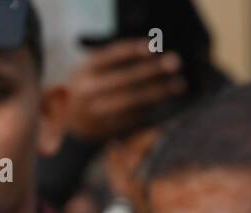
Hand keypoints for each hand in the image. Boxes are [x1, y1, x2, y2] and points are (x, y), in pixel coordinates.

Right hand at [62, 39, 185, 142]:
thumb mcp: (90, 70)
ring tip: (180, 84)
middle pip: (126, 79)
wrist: (71, 123)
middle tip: (176, 62)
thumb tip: (150, 52)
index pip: (109, 57)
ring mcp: (100, 111)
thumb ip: (112, 62)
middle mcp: (90, 91)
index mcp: (84, 71)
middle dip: (153, 70)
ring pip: (135, 100)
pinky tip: (169, 102)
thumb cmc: (89, 87)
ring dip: (160, 92)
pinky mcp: (111, 128)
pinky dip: (155, 108)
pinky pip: (137, 117)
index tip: (152, 46)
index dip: (131, 50)